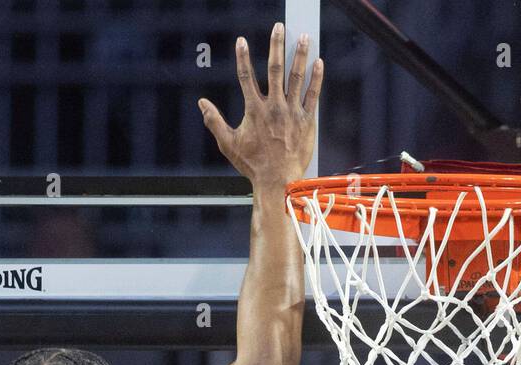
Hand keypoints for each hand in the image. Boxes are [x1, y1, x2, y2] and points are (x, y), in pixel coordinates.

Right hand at [198, 23, 322, 189]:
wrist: (278, 181)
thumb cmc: (253, 165)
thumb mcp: (228, 144)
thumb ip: (214, 121)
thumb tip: (201, 103)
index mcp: (254, 110)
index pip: (246, 76)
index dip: (243, 57)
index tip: (242, 40)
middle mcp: (274, 106)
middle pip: (275, 69)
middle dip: (277, 45)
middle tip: (279, 27)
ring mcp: (292, 112)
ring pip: (297, 77)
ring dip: (300, 55)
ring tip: (304, 37)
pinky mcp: (307, 121)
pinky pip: (313, 95)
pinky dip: (316, 78)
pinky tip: (319, 63)